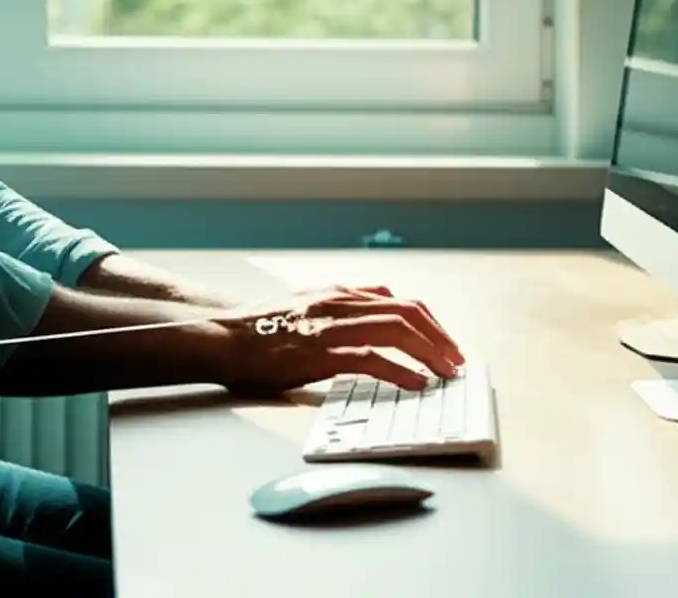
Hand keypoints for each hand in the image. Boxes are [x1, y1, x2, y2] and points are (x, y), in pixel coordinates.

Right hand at [213, 285, 463, 395]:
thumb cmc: (258, 329)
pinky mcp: (318, 353)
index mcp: (337, 293)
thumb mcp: (303, 304)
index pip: (398, 300)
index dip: (428, 322)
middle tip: (456, 361)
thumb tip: (376, 309)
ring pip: (396, 330)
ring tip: (445, 374)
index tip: (444, 343)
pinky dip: (400, 371)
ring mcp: (329, 326)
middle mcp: (338, 303)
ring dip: (429, 352)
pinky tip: (416, 384)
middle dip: (439, 337)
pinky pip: (371, 358)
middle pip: (406, 311)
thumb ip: (338, 305)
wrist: (221, 337)